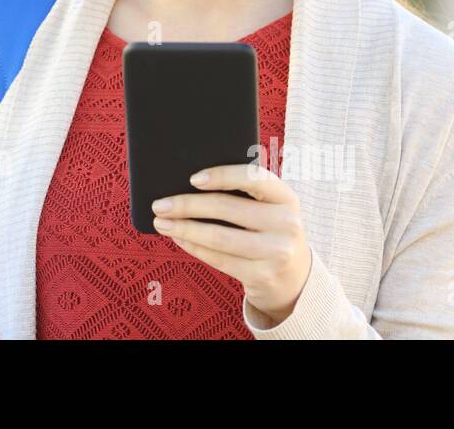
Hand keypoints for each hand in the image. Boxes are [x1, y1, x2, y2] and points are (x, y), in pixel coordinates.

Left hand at [150, 156, 311, 323]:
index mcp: (286, 197)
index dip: (222, 175)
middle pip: (227, 208)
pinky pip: (219, 259)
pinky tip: (178, 237)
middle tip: (160, 204)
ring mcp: (277, 252)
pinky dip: (193, 246)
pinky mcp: (262, 276)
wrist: (293, 278)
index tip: (192, 178)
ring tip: (162, 222)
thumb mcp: (268, 209)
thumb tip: (188, 184)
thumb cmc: (268, 231)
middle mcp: (287, 223)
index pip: (253, 177)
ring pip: (219, 237)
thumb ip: (243, 194)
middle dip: (187, 205)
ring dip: (184, 228)